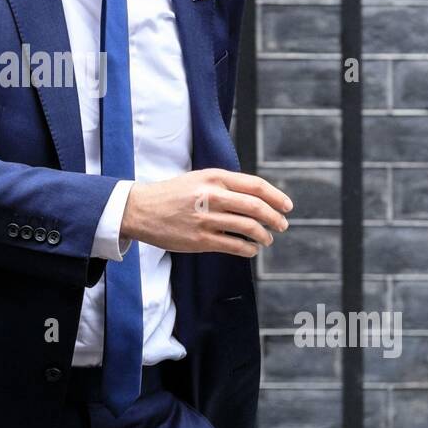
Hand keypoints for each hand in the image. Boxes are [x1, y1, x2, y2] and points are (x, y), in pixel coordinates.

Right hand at [119, 169, 291, 256]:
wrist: (140, 209)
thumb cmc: (172, 194)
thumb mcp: (199, 179)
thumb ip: (225, 185)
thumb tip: (257, 197)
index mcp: (213, 177)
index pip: (255, 185)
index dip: (276, 196)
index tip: (287, 206)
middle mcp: (211, 196)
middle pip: (255, 207)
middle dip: (275, 218)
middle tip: (282, 225)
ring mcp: (205, 219)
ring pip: (248, 228)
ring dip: (263, 236)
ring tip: (267, 240)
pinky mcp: (199, 240)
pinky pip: (234, 246)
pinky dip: (248, 249)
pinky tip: (251, 250)